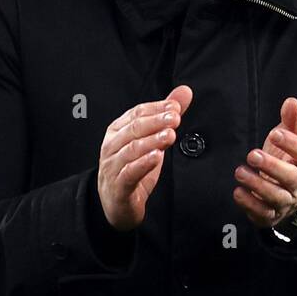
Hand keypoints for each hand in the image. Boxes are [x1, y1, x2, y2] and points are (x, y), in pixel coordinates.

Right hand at [97, 84, 192, 230]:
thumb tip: (185, 91)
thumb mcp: (151, 139)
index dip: (156, 108)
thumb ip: (166, 115)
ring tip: (170, 135)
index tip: (175, 106)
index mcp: (118, 130)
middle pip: (133, 129)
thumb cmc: (133, 168)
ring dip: (152, 141)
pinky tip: (156, 158)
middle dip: (156, 122)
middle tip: (175, 118)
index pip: (136, 113)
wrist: (117, 204)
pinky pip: (129, 173)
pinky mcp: (118, 187)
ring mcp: (112, 166)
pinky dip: (143, 164)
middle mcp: (112, 146)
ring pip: (131, 150)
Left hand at [233, 96, 296, 229]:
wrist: (290, 192)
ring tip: (240, 172)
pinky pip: (262, 213)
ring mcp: (286, 202)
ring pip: (276, 197)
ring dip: (257, 185)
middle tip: (252, 155)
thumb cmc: (288, 159)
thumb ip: (291, 120)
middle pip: (291, 178)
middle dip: (272, 167)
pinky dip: (250, 204)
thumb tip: (291, 101)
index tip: (275, 133)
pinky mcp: (271, 215)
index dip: (292, 144)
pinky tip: (237, 192)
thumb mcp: (291, 137)